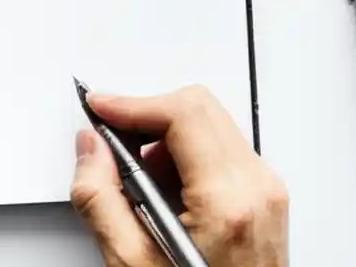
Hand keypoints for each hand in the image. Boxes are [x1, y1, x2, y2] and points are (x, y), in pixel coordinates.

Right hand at [70, 86, 288, 266]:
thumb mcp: (130, 263)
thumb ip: (100, 198)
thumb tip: (90, 151)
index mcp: (227, 200)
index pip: (182, 113)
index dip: (132, 104)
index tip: (101, 109)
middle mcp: (257, 188)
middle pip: (198, 108)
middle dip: (147, 118)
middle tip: (113, 144)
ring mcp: (266, 192)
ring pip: (209, 125)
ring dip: (165, 141)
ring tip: (140, 186)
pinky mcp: (264, 198)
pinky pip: (220, 151)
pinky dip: (184, 159)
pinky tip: (164, 195)